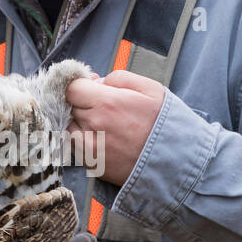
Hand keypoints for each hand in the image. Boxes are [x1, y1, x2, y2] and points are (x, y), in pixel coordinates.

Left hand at [66, 70, 165, 187]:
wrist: (174, 163)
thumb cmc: (163, 125)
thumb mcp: (150, 89)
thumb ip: (119, 78)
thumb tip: (97, 81)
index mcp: (107, 103)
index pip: (71, 87)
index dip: (79, 84)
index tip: (89, 86)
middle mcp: (93, 124)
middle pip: (68, 105)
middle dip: (80, 100)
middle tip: (99, 104)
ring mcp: (89, 146)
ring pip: (67, 124)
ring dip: (77, 119)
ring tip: (100, 121)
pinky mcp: (90, 163)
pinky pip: (73, 144)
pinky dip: (80, 137)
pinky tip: (100, 136)